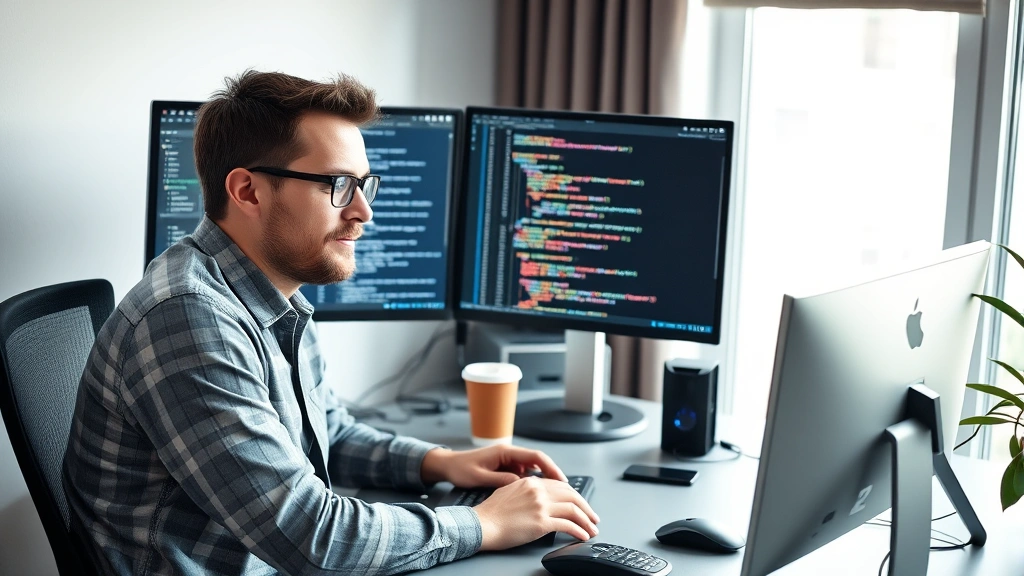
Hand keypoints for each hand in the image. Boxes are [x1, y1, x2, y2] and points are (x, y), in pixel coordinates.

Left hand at [420, 445, 567, 486]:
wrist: (447, 465)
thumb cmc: (460, 469)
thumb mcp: (479, 477)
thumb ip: (500, 479)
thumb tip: (520, 483)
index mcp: (505, 451)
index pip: (535, 456)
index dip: (550, 468)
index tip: (561, 480)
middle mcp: (509, 453)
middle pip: (538, 462)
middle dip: (552, 475)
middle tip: (565, 490)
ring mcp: (507, 460)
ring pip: (532, 468)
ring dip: (543, 480)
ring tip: (554, 495)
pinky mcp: (505, 467)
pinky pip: (524, 473)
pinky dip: (532, 483)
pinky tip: (536, 495)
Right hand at [473, 476, 599, 549]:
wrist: (481, 524)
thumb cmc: (491, 512)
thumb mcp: (509, 490)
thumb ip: (527, 490)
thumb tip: (540, 497)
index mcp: (531, 482)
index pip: (562, 486)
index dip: (575, 496)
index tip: (581, 505)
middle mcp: (538, 491)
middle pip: (572, 496)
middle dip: (586, 508)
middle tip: (593, 517)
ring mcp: (541, 506)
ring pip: (574, 510)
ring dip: (587, 521)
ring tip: (592, 529)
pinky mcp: (541, 523)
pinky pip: (567, 526)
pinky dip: (579, 531)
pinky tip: (583, 536)